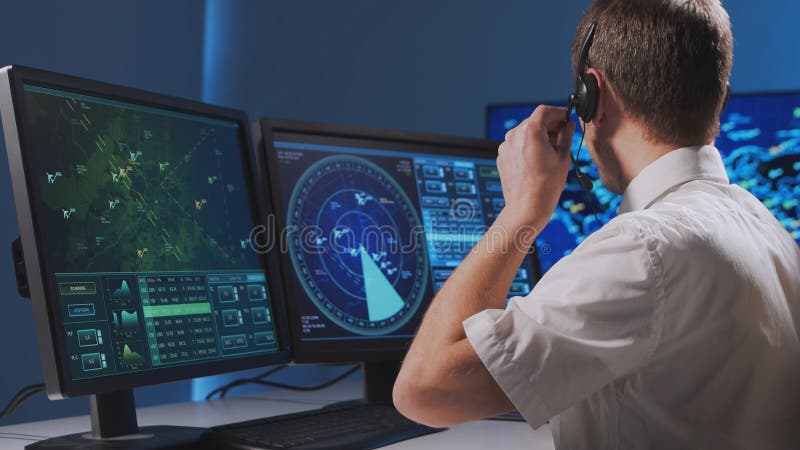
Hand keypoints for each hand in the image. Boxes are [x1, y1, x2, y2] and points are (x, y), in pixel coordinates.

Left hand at [496, 105, 574, 230]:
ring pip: (524, 132)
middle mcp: (514, 136)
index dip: (558, 112)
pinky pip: (516, 145)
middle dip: (550, 124)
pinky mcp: (502, 157)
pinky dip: (528, 145)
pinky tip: (539, 158)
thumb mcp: (563, 158)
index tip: (567, 118)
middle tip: (564, 133)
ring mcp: (505, 147)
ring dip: (539, 135)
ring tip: (553, 147)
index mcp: (530, 132)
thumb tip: (568, 125)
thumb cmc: (546, 186)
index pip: (544, 111)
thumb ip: (566, 136)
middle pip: (534, 120)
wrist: (526, 208)